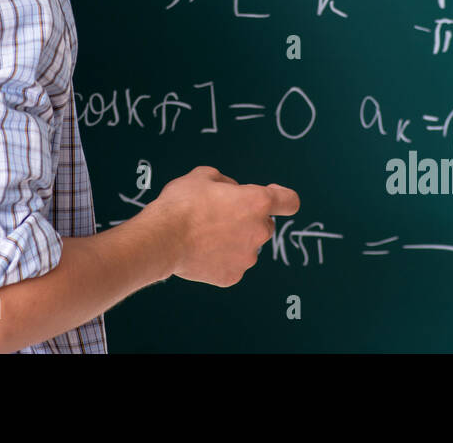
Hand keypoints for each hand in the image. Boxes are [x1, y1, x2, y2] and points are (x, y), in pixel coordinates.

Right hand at [148, 165, 299, 287]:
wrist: (162, 238)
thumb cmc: (182, 202)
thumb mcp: (203, 176)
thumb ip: (226, 183)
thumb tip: (231, 193)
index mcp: (257, 202)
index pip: (289, 201)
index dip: (283, 197)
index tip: (274, 196)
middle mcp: (259, 231)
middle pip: (265, 225)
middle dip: (249, 219)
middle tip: (219, 216)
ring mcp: (247, 257)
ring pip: (247, 247)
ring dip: (234, 240)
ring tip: (204, 236)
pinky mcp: (233, 276)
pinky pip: (231, 265)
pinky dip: (220, 259)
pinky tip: (200, 252)